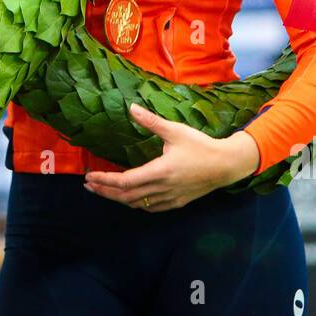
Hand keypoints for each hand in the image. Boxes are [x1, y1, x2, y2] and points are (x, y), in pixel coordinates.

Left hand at [83, 103, 259, 211]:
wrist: (226, 165)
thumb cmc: (201, 146)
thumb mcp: (175, 131)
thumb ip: (151, 122)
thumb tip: (131, 108)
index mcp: (160, 172)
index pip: (124, 182)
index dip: (105, 181)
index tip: (90, 177)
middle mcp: (162, 189)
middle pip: (126, 197)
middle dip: (105, 191)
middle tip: (89, 185)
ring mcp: (169, 199)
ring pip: (137, 204)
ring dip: (118, 199)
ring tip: (104, 190)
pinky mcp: (176, 202)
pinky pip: (150, 208)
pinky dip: (135, 203)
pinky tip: (130, 198)